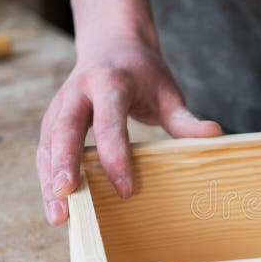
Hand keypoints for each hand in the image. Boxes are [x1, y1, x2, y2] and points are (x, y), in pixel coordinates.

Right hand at [36, 36, 221, 225]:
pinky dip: (48, 178)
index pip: (109, 122)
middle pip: (65, 130)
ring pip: (49, 143)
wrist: (112, 44)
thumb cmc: (144, 74)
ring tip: (59, 217)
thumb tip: (214, 134)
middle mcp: (78, 92)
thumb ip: (184, 118)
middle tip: (67, 196)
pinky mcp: (52, 120)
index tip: (126, 190)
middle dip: (65, 164)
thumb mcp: (167, 91)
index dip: (115, 156)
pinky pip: (46, 150)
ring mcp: (60, 106)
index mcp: (110, 83)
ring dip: (50, 179)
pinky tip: (57, 207)